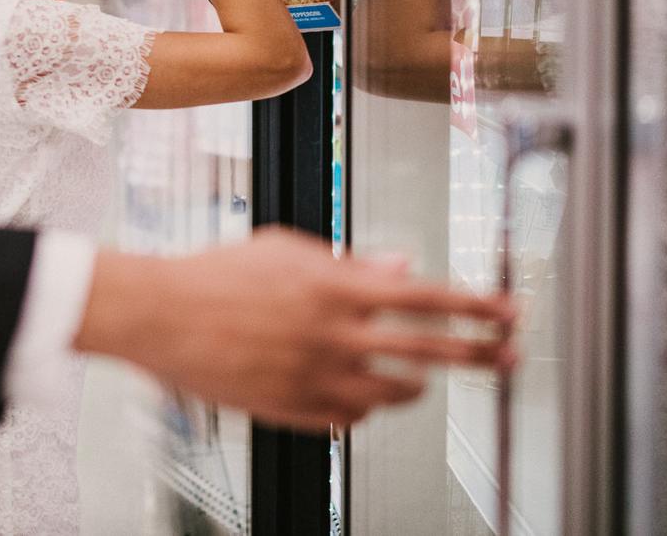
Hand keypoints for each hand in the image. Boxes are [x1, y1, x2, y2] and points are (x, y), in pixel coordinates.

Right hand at [75, 227, 516, 430]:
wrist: (159, 314)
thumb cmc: (213, 274)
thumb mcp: (285, 249)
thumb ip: (348, 261)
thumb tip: (399, 266)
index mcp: (334, 288)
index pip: (426, 298)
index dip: (475, 305)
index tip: (508, 310)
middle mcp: (332, 335)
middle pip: (429, 351)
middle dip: (479, 353)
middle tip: (508, 356)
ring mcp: (314, 377)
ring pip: (393, 395)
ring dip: (416, 386)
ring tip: (420, 381)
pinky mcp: (292, 408)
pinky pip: (348, 418)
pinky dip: (362, 408)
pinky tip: (359, 397)